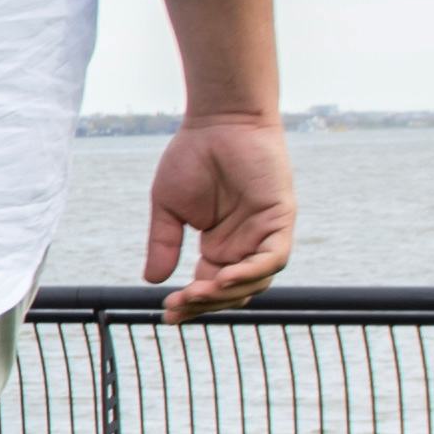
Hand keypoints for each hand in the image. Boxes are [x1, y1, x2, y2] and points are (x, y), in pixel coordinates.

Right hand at [147, 114, 295, 319]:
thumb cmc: (193, 156)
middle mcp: (244, 246)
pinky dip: (251, 272)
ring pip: (256, 282)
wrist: (218, 121)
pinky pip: (273, 258)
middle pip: (234, 292)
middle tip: (177, 306)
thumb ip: (164, 243)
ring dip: (226, 293)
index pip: (210, 287)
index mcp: (220, 247)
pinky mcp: (280, 220)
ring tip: (195, 293)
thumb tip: (152, 281)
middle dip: (206, 304)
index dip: (192, 304)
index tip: (166, 312)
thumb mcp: (169, 207)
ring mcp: (264, 235)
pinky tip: (223, 278)